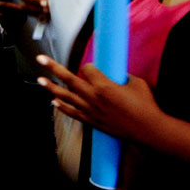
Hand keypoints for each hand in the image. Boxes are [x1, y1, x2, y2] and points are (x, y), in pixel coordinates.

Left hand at [36, 55, 169, 144]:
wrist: (149, 131)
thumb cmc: (146, 105)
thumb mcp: (136, 83)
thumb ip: (121, 76)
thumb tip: (113, 73)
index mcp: (105, 86)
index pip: (87, 69)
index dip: (89, 67)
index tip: (94, 68)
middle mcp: (94, 98)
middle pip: (69, 79)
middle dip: (53, 67)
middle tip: (40, 58)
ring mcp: (91, 111)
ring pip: (66, 97)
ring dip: (52, 88)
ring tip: (40, 80)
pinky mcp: (93, 121)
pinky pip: (73, 113)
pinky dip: (63, 107)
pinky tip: (54, 102)